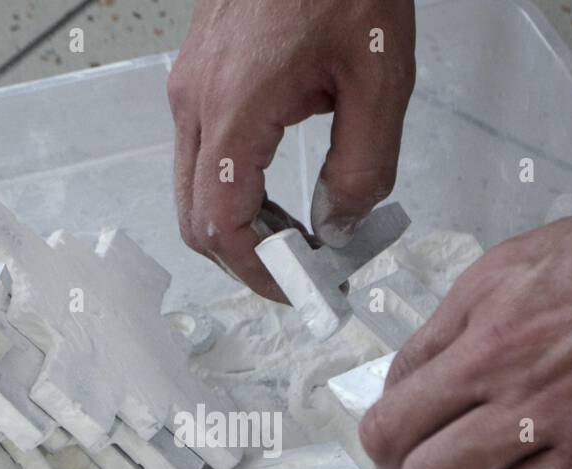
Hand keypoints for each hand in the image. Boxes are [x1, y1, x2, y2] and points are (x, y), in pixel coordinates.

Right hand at [168, 0, 415, 300]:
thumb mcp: (381, 79)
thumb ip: (364, 166)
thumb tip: (339, 225)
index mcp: (236, 105)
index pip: (220, 222)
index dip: (256, 271)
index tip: (297, 288)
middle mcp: (197, 102)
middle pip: (194, 217)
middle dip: (245, 258)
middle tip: (301, 271)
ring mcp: (190, 88)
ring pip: (194, 189)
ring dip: (240, 226)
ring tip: (299, 234)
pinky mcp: (199, 77)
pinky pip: (203, 156)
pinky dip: (235, 190)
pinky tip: (282, 190)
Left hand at [360, 143, 571, 468]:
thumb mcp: (549, 252)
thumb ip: (489, 307)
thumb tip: (453, 358)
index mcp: (483, 302)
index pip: (397, 380)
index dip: (399, 412)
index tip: (416, 425)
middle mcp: (498, 359)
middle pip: (396, 440)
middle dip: (401, 461)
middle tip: (424, 468)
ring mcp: (544, 415)